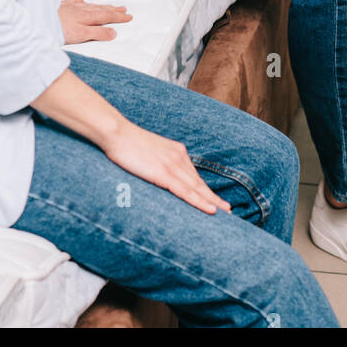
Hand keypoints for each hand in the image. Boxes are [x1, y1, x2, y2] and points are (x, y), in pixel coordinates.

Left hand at [58, 0, 132, 43]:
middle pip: (100, 9)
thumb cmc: (56, 28)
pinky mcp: (60, 7)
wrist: (36, 19)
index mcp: (86, 17)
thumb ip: (97, 33)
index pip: (106, 16)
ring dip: (100, 5)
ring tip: (108, 5)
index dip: (118, 17)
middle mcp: (80, 10)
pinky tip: (81, 1)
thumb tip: (113, 33)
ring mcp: (70, 7)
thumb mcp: (80, 35)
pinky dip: (81, 2)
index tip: (128, 16)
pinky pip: (74, 2)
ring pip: (89, 5)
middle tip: (123, 9)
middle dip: (113, 9)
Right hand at [100, 119, 230, 215]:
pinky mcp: (164, 173)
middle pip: (200, 183)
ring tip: (226, 214)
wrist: (117, 133)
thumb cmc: (127, 143)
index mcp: (176, 151)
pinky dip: (200, 202)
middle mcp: (179, 157)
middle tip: (229, 211)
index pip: (194, 175)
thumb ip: (158, 162)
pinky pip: (186, 191)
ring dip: (212, 202)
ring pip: (197, 189)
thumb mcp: (148, 152)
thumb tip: (159, 174)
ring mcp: (173, 165)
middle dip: (215, 198)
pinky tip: (210, 210)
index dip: (206, 189)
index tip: (216, 200)